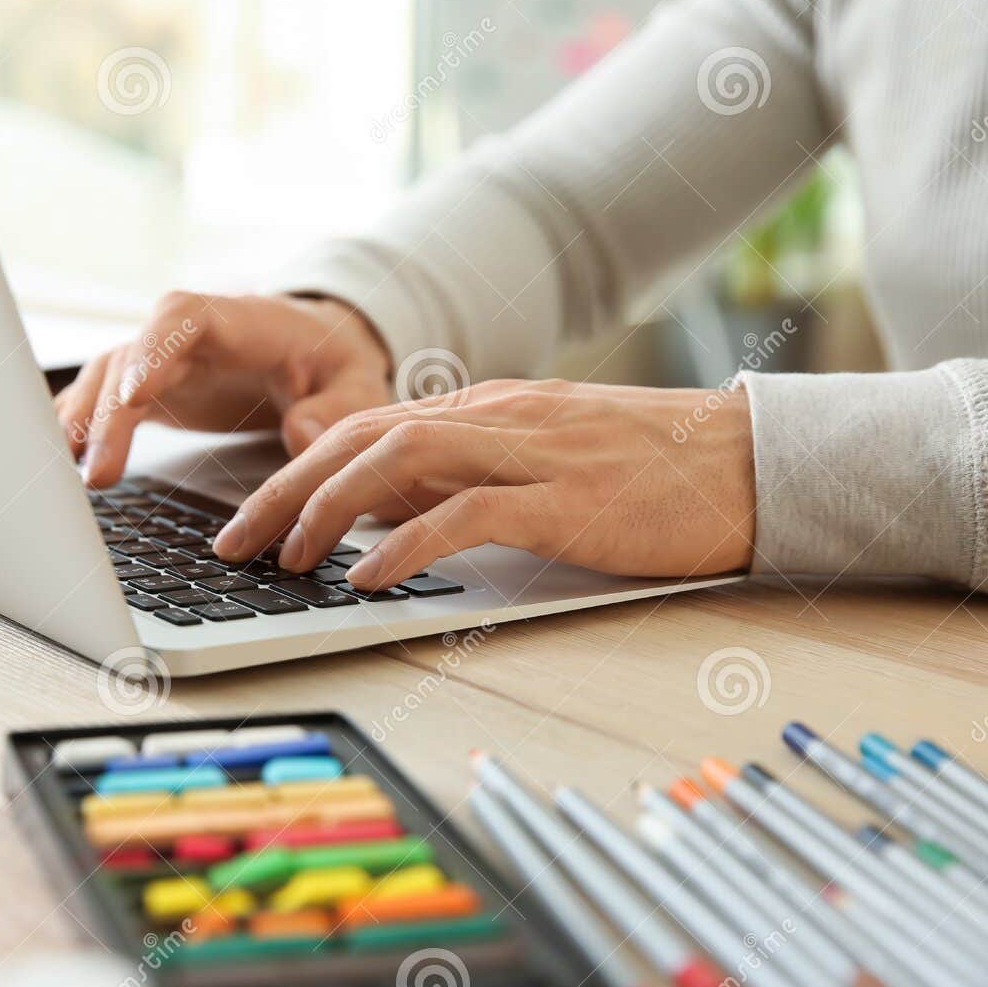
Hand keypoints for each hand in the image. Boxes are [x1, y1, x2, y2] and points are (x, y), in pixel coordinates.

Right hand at [54, 291, 393, 487]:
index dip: (152, 353)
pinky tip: (59, 459)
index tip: (134, 395)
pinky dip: (79, 426)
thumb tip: (303, 432)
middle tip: (98, 470)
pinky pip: (103, 401)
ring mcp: (160, 359)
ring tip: (63, 470)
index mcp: (235, 319)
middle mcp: (184, 333)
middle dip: (109, 413)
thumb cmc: (332, 361)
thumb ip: (337, 407)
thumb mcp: (356, 382)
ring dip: (83, 423)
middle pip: (131, 358)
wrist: (316, 351)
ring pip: (106, 380)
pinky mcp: (148, 388)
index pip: (180, 318)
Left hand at [211, 378, 755, 587]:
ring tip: (284, 557)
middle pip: (361, 437)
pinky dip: (404, 544)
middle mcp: (499, 419)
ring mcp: (532, 453)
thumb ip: (472, 479)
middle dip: (285, 489)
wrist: (754, 463)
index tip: (254, 516)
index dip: (299, 469)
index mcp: (492, 410)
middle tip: (233, 543)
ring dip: (326, 510)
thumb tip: (390, 516)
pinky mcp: (566, 500)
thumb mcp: (548, 464)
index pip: (369, 426)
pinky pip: (466, 513)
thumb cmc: (655, 474)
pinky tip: (364, 576)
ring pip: (399, 461)